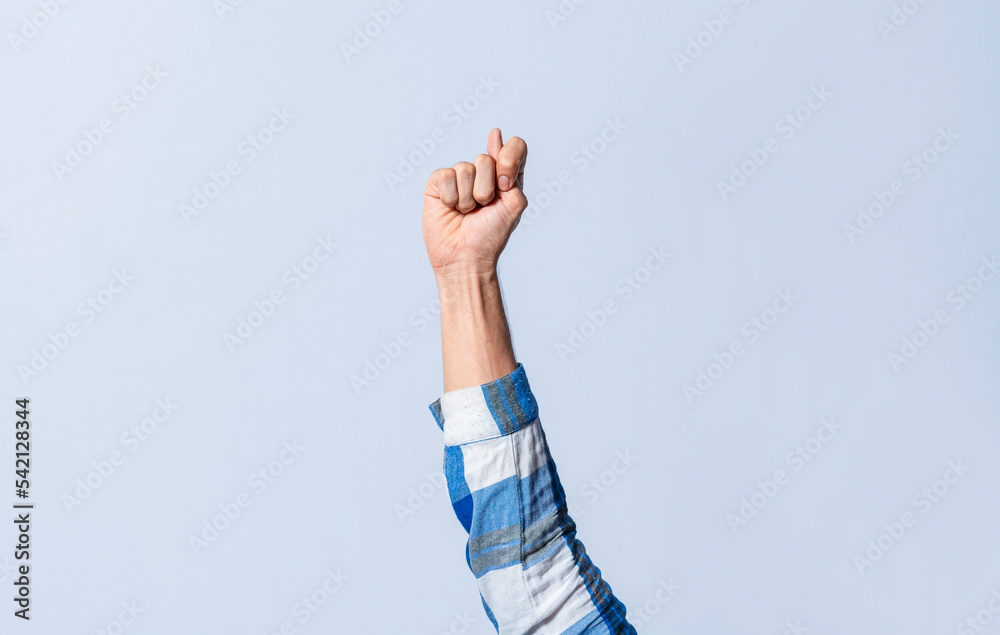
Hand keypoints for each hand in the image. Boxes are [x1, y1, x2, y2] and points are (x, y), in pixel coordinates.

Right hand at [422, 128, 527, 276]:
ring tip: (465, 212)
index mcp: (506, 176)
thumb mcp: (514, 203)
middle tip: (482, 208)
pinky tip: (451, 208)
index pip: (515, 147)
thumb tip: (495, 135)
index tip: (505, 184)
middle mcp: (483, 173)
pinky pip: (446, 175)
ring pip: (465, 168)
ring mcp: (459, 177)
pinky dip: (451, 197)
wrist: (465, 258)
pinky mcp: (437, 183)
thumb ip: (512, 170)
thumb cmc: (490, 235)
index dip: (510, 159)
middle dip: (486, 190)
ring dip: (468, 198)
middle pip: (486, 159)